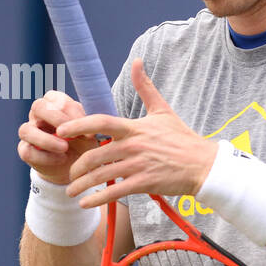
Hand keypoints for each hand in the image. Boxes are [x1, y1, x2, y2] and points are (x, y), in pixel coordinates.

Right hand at [16, 90, 99, 185]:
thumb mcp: (89, 131)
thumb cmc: (83, 142)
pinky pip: (27, 151)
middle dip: (56, 119)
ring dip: (47, 140)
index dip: (70, 109)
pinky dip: (45, 157)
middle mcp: (38, 115)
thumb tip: (86, 122)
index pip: (54, 97)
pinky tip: (61, 159)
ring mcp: (29, 132)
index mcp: (53, 104)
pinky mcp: (26, 150)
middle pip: (38, 106)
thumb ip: (88, 122)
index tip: (86, 123)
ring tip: (65, 148)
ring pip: (26, 130)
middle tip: (73, 133)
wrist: (76, 165)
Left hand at [57, 59, 218, 205]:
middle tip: (71, 173)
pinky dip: (97, 199)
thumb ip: (145, 88)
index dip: (77, 125)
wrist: (204, 165)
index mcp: (134, 127)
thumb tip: (137, 62)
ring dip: (82, 185)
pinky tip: (86, 204)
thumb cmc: (183, 139)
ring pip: (101, 175)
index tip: (61, 131)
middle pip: (94, 154)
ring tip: (72, 191)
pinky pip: (115, 191)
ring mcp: (138, 165)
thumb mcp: (163, 111)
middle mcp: (133, 145)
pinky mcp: (145, 183)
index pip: (100, 122)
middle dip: (77, 166)